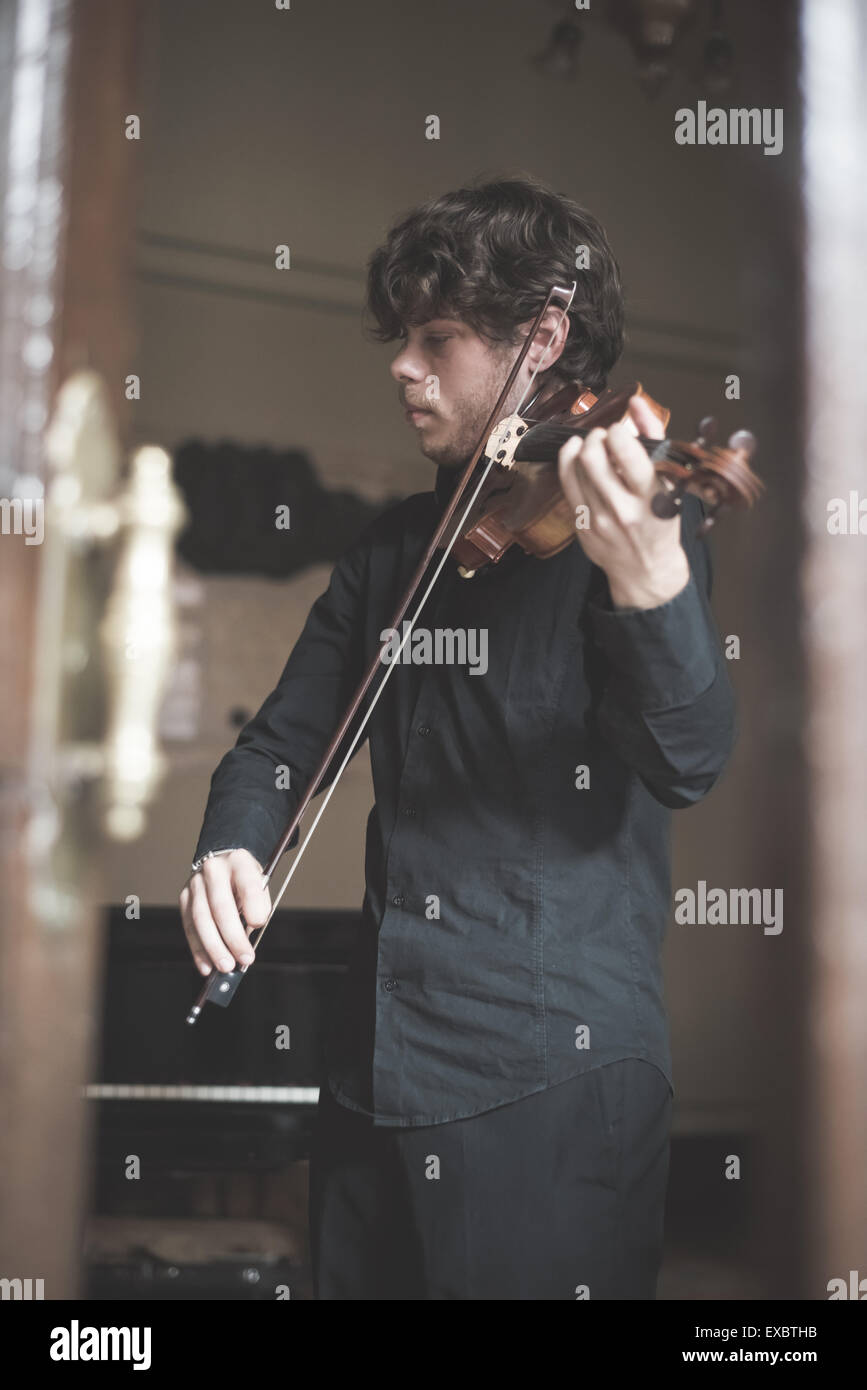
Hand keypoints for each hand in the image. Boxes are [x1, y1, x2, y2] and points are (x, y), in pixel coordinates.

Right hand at [179, 849, 270, 974]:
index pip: (246, 883)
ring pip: (201, 919)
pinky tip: (207, 965)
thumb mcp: (260, 884)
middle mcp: (214, 869)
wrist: (223, 862)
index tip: (258, 924)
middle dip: (232, 936)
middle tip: (244, 958)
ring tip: (226, 966)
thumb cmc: (245, 879)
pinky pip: (189, 927)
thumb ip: (258, 906)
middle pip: (220, 906)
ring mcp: (195, 883)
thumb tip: (249, 935)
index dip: (252, 904)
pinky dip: (198, 950)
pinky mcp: (184, 898)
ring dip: (214, 947)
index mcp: (239, 861)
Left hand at [557, 393, 689, 609]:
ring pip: (576, 468)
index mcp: (652, 498)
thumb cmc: (661, 521)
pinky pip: (566, 483)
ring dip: (583, 447)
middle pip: (592, 457)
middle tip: (604, 438)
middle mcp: (623, 510)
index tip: (621, 430)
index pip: (626, 453)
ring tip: (594, 446)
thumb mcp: (670, 481)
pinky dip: (568, 461)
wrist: (646, 569)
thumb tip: (636, 402)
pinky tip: (576, 454)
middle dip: (596, 437)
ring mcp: (598, 520)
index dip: (618, 431)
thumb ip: (654, 437)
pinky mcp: (581, 525)